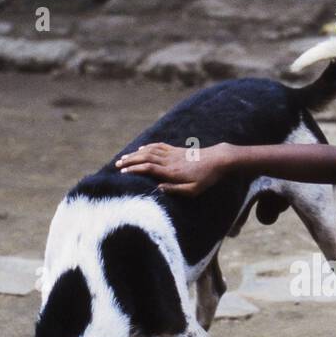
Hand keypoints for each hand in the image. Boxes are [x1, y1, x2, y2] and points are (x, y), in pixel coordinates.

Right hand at [115, 141, 231, 195]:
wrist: (219, 159)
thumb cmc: (207, 178)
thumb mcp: (194, 190)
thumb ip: (176, 190)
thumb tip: (158, 189)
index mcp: (172, 172)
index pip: (149, 168)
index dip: (135, 169)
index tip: (123, 172)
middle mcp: (170, 161)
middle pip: (145, 158)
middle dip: (130, 161)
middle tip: (116, 164)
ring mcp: (173, 154)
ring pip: (150, 151)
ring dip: (135, 154)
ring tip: (123, 157)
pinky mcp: (177, 150)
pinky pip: (159, 146)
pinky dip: (148, 147)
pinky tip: (140, 149)